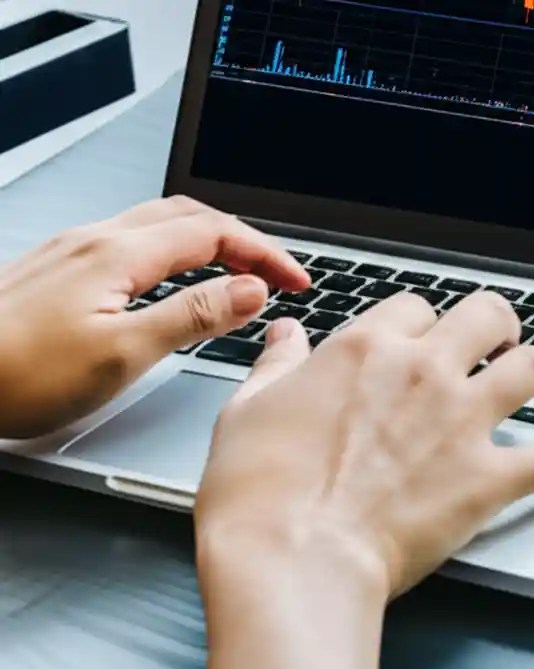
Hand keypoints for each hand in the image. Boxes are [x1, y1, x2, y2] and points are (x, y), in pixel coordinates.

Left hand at [0, 196, 308, 438]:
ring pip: (156, 227)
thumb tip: (247, 290)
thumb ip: (193, 316)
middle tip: (276, 272)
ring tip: (236, 275)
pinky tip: (171, 284)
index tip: (296, 279)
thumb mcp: (122, 354)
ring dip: (207, 243)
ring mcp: (69, 253)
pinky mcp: (53, 272)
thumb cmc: (15, 375)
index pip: (213, 233)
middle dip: (241, 240)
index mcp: (116, 253)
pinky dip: (171, 255)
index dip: (264, 252)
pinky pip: (128, 245)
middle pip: (187, 217)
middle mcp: (92, 240)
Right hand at [195, 292, 533, 668]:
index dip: (422, 323)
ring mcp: (461, 422)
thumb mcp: (247, 412)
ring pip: (532, 367)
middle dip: (497, 325)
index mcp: (365, 350)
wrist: (292, 559)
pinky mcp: (487, 477)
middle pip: (485, 317)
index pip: (413, 309)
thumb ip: (277, 366)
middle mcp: (423, 373)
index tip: (422, 340)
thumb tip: (285, 336)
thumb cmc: (259, 496)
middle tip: (501, 342)